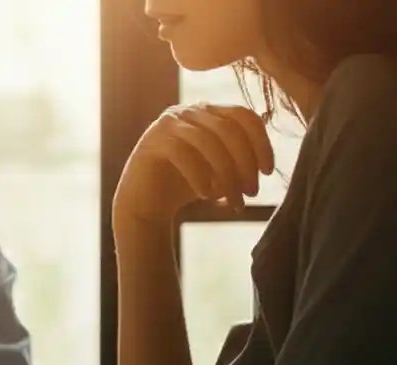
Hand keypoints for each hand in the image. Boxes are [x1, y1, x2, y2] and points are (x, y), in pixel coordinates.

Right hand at [113, 103, 273, 229]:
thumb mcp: (221, 168)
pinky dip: (201, 178)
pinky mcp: (152, 142)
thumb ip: (241, 156)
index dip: (261, 143)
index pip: (244, 116)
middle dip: (245, 164)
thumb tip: (266, 159)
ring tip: (234, 202)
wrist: (145, 204)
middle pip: (230, 129)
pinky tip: (207, 197)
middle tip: (251, 194)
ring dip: (227, 176)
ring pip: (210, 142)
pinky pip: (185, 155)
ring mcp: (168, 123)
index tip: (268, 172)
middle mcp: (188, 111)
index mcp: (208, 111)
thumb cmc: (187, 186)